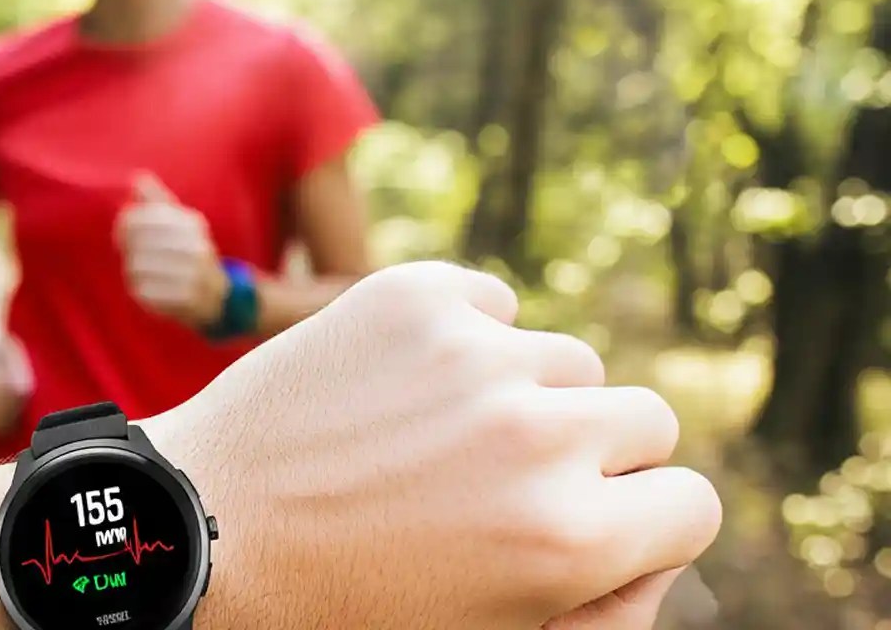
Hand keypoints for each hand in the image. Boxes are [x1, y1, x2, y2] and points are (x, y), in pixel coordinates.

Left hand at [115, 174, 228, 327]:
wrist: (217, 293)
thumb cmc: (190, 252)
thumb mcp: (181, 222)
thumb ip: (158, 201)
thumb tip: (137, 178)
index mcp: (191, 224)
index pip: (142, 218)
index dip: (124, 224)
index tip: (122, 231)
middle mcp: (195, 247)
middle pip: (138, 243)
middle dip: (128, 248)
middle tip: (129, 253)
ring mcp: (192, 274)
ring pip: (137, 267)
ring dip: (132, 269)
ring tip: (139, 271)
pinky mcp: (184, 298)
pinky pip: (144, 291)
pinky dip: (140, 288)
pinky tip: (147, 286)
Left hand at [144, 262, 721, 629]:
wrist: (203, 530)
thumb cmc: (339, 605)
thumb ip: (598, 601)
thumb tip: (652, 549)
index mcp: (568, 540)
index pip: (691, 505)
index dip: (643, 524)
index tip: (592, 526)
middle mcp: (535, 435)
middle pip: (645, 418)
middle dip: (597, 454)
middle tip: (512, 480)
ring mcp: (473, 354)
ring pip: (567, 359)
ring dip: (527, 394)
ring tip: (443, 435)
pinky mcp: (413, 296)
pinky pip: (494, 304)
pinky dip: (469, 338)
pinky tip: (412, 382)